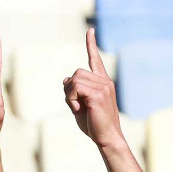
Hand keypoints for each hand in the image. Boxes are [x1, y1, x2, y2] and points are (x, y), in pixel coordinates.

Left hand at [63, 29, 123, 148]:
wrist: (107, 139)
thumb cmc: (95, 125)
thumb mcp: (80, 105)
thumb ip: (74, 92)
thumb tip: (65, 80)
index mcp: (103, 82)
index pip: (95, 59)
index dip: (91, 44)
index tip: (90, 30)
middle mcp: (105, 81)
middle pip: (77, 73)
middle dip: (69, 89)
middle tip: (74, 105)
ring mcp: (103, 86)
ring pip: (74, 80)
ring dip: (70, 95)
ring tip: (78, 109)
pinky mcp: (98, 94)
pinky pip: (75, 88)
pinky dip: (71, 99)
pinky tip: (78, 110)